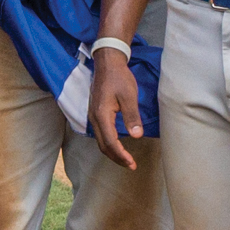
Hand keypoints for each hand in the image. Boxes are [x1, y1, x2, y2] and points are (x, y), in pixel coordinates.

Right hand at [86, 46, 142, 169]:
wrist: (107, 63)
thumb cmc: (119, 78)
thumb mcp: (129, 96)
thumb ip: (132, 117)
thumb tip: (136, 136)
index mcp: (101, 115)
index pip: (110, 142)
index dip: (121, 155)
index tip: (132, 163)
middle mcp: (94, 118)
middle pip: (103, 146)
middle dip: (116, 158)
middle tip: (131, 165)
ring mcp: (92, 116)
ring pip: (100, 141)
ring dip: (112, 152)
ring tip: (125, 159)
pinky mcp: (95, 113)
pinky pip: (100, 134)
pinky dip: (109, 144)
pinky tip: (118, 145)